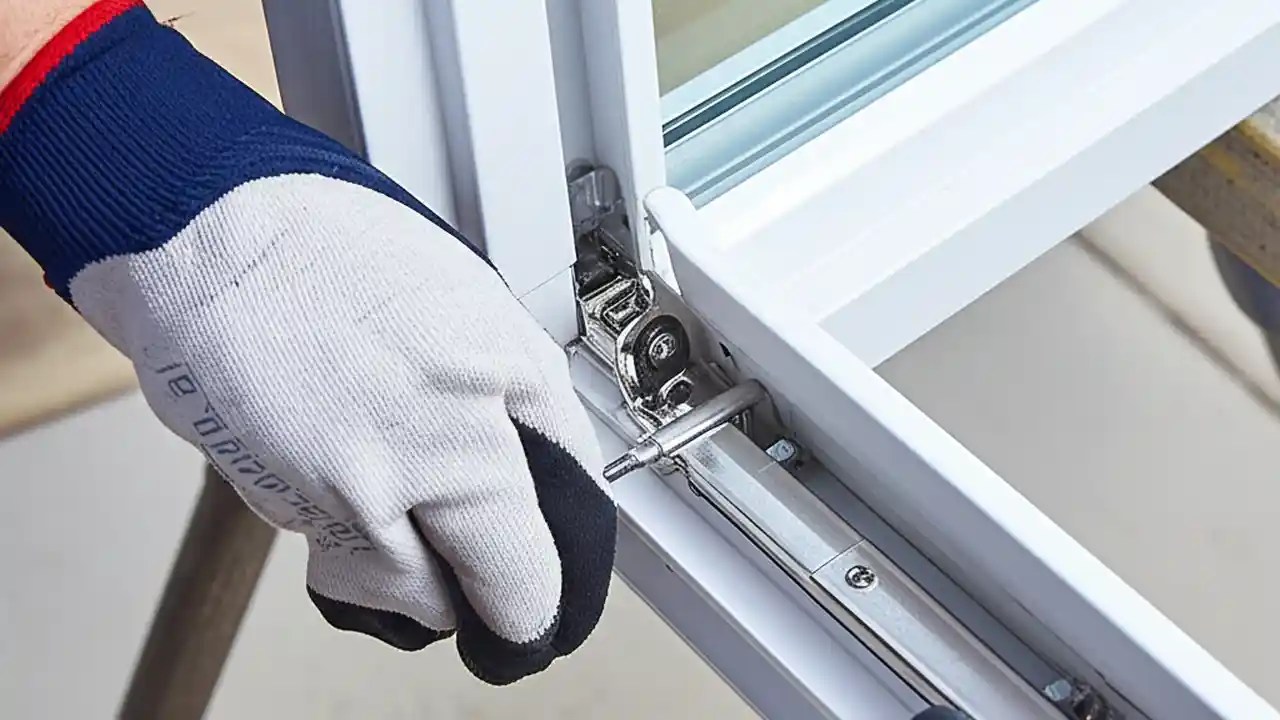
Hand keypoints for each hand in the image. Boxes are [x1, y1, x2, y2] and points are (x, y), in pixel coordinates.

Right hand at [0, 1, 613, 684]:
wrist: (211, 240)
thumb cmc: (335, 253)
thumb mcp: (476, 303)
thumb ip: (525, 400)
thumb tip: (552, 476)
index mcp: (504, 379)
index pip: (578, 514)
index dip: (570, 550)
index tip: (558, 565)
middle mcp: (442, 443)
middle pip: (513, 589)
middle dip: (517, 598)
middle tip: (512, 592)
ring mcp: (364, 488)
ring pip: (425, 603)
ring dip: (432, 583)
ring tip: (419, 525)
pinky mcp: (295, 515)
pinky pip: (352, 574)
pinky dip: (365, 560)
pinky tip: (359, 500)